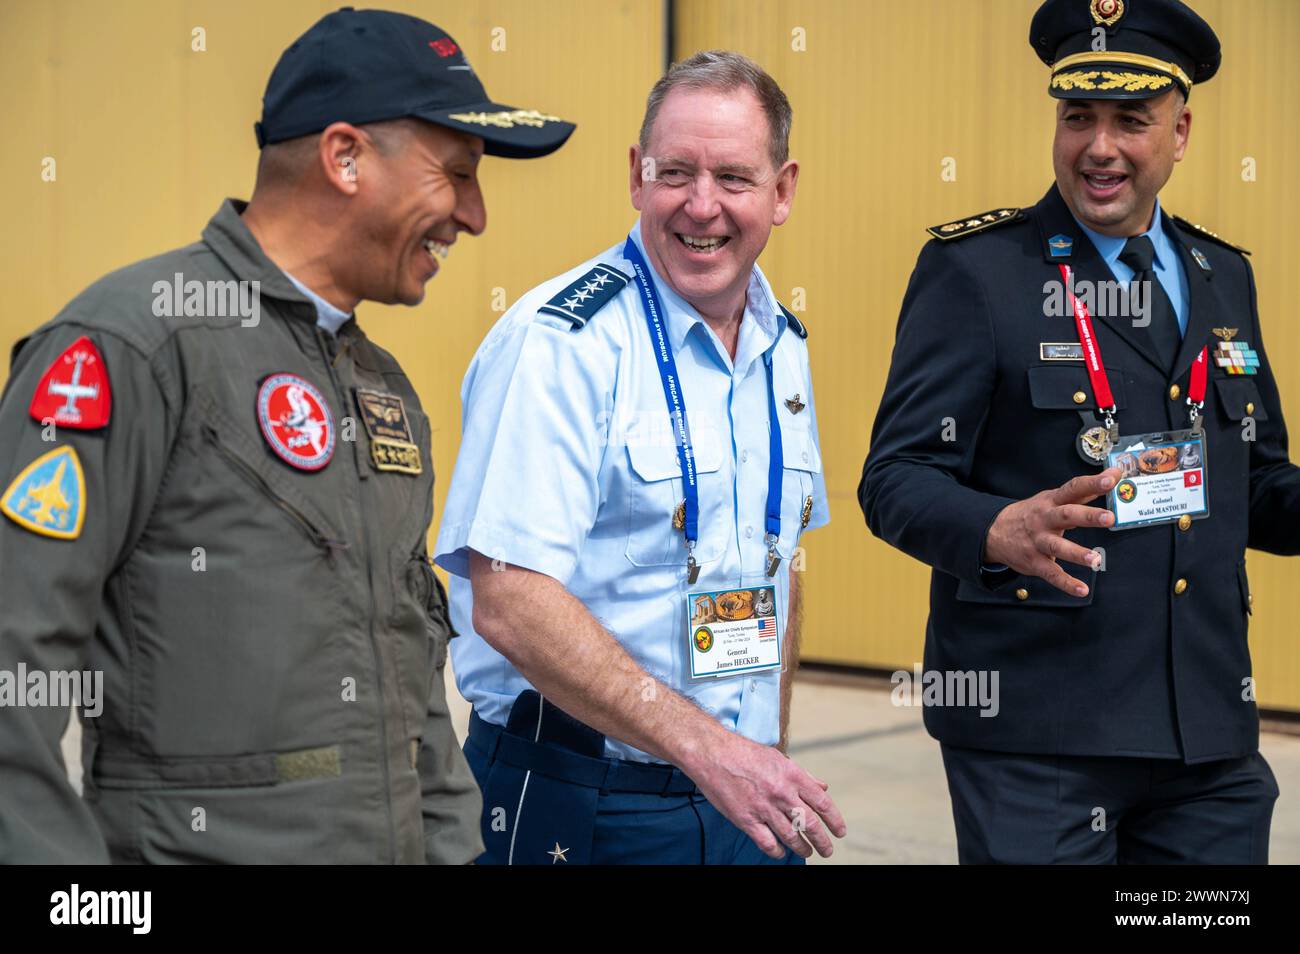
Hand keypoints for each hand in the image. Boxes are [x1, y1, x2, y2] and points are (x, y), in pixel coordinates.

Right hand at [686, 729, 845, 859]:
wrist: (712, 753)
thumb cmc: (744, 752)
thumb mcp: (778, 758)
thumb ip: (802, 775)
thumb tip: (822, 787)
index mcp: (792, 775)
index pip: (822, 802)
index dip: (834, 820)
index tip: (839, 831)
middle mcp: (781, 792)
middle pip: (810, 824)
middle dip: (822, 841)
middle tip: (827, 850)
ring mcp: (764, 807)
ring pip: (792, 837)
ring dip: (802, 848)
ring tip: (807, 852)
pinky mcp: (746, 819)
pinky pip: (768, 843)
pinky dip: (777, 851)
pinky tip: (781, 852)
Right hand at [983, 467, 1120, 596]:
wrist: (995, 532)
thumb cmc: (1033, 514)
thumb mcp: (1053, 499)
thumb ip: (1084, 491)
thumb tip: (1114, 475)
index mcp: (1051, 501)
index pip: (1073, 488)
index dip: (1092, 483)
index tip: (1112, 479)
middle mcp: (1044, 519)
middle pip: (1066, 515)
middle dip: (1087, 516)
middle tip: (1109, 517)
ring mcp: (1038, 541)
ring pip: (1057, 546)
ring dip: (1076, 553)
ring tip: (1095, 559)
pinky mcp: (1034, 562)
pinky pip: (1051, 574)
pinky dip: (1065, 583)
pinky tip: (1081, 589)